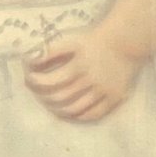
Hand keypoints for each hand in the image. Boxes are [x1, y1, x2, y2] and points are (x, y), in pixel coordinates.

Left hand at [24, 21, 145, 122]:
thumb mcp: (72, 41)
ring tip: (51, 105)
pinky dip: (80, 116)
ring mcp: (103, 91)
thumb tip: (29, 60)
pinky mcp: (114, 97)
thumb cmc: (95, 40)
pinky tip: (72, 113)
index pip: (50, 80)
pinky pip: (94, 113)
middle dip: (44, 97)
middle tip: (38, 94)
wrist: (126, 41)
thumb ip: (50, 51)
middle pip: (60, 97)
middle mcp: (90, 80)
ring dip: (58, 109)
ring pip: (75, 108)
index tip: (29, 79)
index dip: (36, 82)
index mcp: (78, 64)